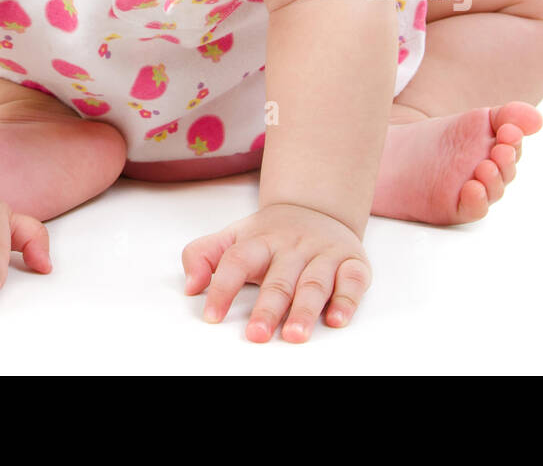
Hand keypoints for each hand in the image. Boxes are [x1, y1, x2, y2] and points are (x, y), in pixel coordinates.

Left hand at [181, 203, 371, 341]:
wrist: (316, 208)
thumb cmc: (271, 235)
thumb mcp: (234, 236)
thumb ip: (204, 255)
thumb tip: (189, 287)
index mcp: (261, 240)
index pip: (238, 260)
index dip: (222, 287)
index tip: (211, 316)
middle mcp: (293, 247)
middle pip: (279, 279)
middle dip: (268, 308)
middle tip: (256, 335)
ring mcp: (324, 254)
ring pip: (314, 283)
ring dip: (305, 310)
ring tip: (294, 335)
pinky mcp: (353, 263)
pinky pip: (353, 281)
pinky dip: (346, 300)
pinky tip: (336, 319)